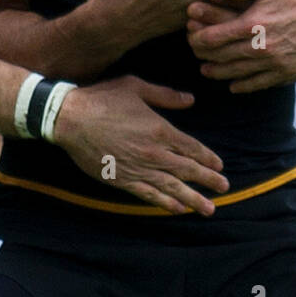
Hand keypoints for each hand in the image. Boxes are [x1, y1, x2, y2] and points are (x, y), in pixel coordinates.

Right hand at [52, 75, 227, 215]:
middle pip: (188, 170)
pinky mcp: (122, 179)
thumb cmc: (103, 99)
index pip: (192, 148)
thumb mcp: (136, 87)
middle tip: (224, 188)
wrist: (70, 119)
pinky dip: (164, 203)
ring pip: (172, 187)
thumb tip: (190, 100)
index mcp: (160, 129)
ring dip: (193, 199)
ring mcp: (138, 168)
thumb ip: (165, 95)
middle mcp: (154, 152)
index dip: (208, 158)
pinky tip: (177, 209)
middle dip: (208, 180)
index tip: (219, 165)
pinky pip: (148, 195)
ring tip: (209, 209)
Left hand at [185, 0, 295, 92]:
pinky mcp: (288, 72)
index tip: (189, 35)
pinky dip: (242, 86)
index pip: (214, 38)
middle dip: (203, 55)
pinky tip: (233, 84)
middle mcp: (263, 47)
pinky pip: (259, 84)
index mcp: (254, 23)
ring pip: (236, 74)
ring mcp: (276, 62)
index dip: (197, 38)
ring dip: (217, 72)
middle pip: (221, 58)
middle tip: (194, 51)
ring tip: (206, 69)